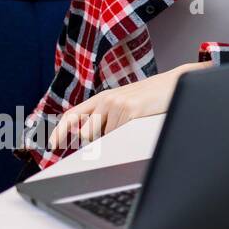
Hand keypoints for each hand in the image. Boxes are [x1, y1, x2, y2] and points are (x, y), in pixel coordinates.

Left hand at [50, 62, 212, 150]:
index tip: (53, 144)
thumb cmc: (151, 98)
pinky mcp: (130, 110)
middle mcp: (106, 99)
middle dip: (97, 141)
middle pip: (86, 133)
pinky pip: (120, 135)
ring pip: (104, 137)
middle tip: (114, 136)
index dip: (60, 131)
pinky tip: (139, 123)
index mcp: (102, 98)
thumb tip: (88, 138)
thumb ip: (105, 117)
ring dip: (116, 138)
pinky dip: (128, 136)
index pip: (72, 115)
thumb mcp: (125, 104)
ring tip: (133, 125)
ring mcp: (117, 103)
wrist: (176, 83)